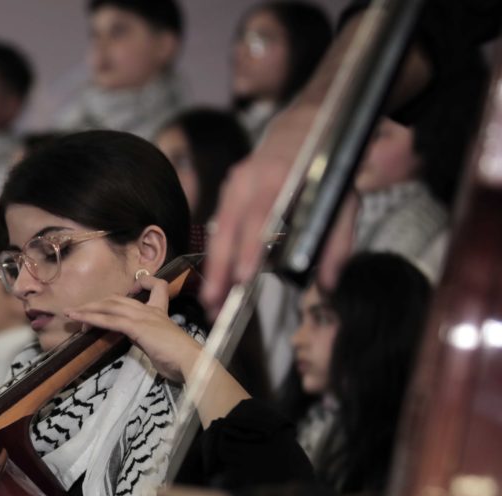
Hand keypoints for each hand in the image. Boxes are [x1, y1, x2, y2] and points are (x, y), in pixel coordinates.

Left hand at [64, 274, 201, 381]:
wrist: (191, 362)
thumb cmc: (181, 360)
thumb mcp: (163, 346)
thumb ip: (151, 341)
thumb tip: (144, 344)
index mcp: (161, 313)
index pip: (155, 287)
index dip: (142, 283)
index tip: (131, 288)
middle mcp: (151, 310)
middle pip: (119, 299)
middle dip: (97, 304)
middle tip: (80, 312)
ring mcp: (144, 317)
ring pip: (110, 307)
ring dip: (88, 310)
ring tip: (71, 314)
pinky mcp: (137, 327)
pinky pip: (109, 320)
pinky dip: (91, 318)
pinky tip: (79, 319)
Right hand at [201, 105, 318, 314]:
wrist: (303, 128)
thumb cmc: (325, 166)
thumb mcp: (344, 199)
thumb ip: (338, 242)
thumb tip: (329, 285)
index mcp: (278, 175)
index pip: (260, 215)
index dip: (251, 247)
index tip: (244, 277)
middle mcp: (248, 178)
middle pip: (228, 229)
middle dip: (219, 269)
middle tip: (214, 304)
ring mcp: (233, 185)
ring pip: (218, 232)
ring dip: (214, 268)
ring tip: (213, 302)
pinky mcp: (227, 194)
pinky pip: (219, 228)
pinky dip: (217, 256)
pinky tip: (217, 282)